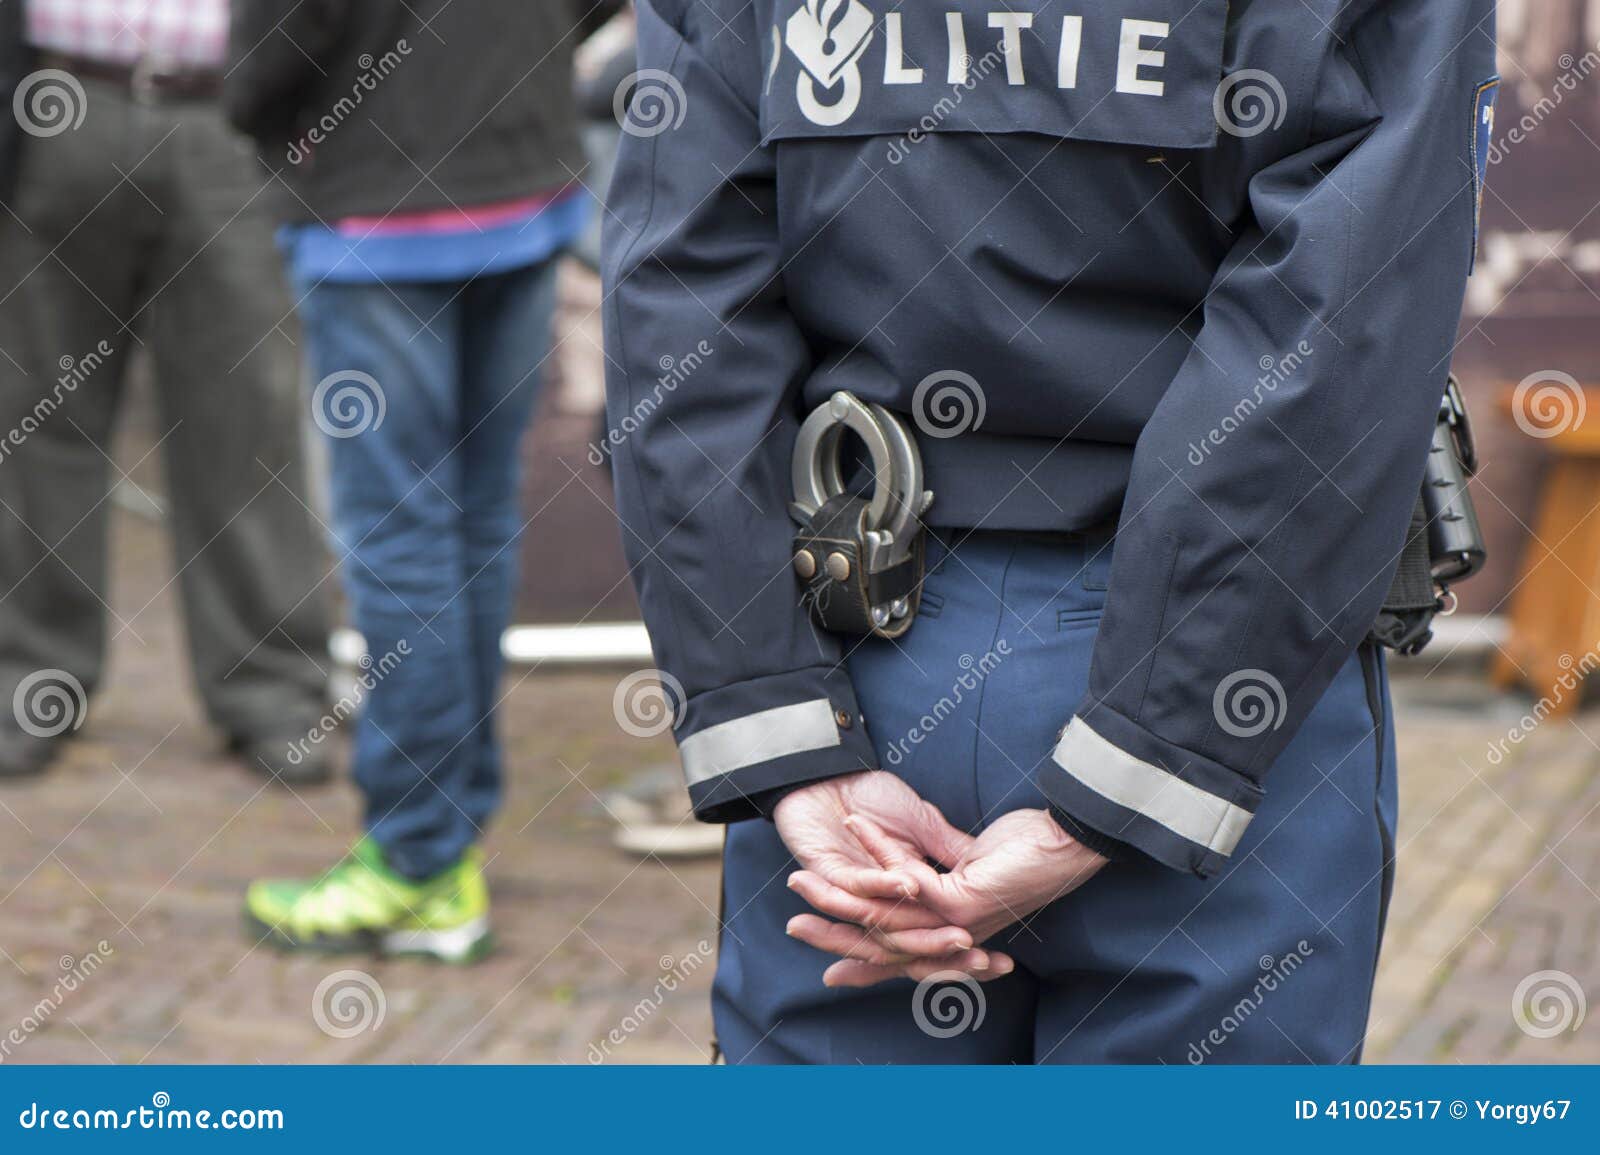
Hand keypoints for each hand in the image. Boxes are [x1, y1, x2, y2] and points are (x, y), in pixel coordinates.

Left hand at [774, 771, 1008, 978]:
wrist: (831, 773)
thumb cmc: (876, 796)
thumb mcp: (925, 825)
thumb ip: (946, 853)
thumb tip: (979, 879)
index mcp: (901, 898)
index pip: (931, 940)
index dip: (964, 955)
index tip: (1003, 965)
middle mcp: (875, 904)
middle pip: (910, 945)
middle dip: (951, 956)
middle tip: (985, 962)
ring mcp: (849, 891)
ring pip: (884, 922)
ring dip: (921, 932)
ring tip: (958, 939)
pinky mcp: (827, 870)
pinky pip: (859, 883)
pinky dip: (884, 884)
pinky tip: (906, 885)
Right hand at [794, 808, 1106, 987]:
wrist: (1065, 843)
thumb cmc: (1026, 852)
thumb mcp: (971, 870)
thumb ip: (941, 882)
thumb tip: (917, 882)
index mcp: (953, 936)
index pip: (898, 958)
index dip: (861, 966)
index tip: (829, 971)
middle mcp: (951, 939)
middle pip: (879, 946)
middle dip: (831, 936)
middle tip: (792, 928)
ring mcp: (955, 924)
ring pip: (882, 919)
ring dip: (837, 893)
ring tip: (800, 878)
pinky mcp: (960, 901)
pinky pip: (904, 879)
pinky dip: (877, 849)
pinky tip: (855, 826)